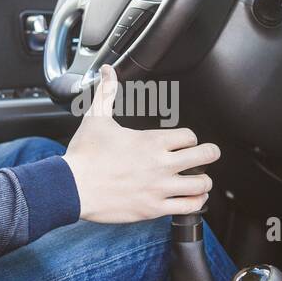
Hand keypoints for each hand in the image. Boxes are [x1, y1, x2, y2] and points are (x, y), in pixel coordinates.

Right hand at [62, 65, 219, 222]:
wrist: (71, 187)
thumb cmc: (84, 154)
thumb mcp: (96, 118)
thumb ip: (107, 93)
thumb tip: (107, 71)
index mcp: (152, 141)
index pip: (190, 137)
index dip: (190, 139)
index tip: (185, 143)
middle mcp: (161, 164)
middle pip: (205, 156)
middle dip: (209, 154)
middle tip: (208, 155)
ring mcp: (159, 188)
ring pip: (202, 185)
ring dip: (204, 182)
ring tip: (200, 180)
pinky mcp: (154, 208)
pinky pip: (188, 207)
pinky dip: (196, 203)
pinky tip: (193, 199)